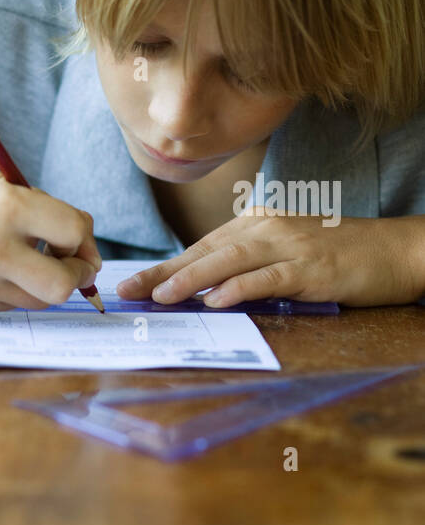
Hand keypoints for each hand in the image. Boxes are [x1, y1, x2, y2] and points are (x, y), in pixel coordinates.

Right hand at [0, 162, 101, 312]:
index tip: (75, 233)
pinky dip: (17, 289)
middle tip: (70, 261)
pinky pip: (11, 305)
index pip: (73, 231)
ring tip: (31, 259)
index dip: (83, 234)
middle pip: (63, 284)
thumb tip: (85, 243)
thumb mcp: (0, 185)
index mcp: (6, 207)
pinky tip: (0, 267)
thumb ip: (44, 211)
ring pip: (40, 301)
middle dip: (77, 273)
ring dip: (47, 282)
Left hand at [115, 209, 424, 308]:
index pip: (202, 246)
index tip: (134, 282)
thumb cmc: (341, 255)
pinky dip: (240, 287)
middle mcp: (266, 228)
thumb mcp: (287, 252)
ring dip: (192, 278)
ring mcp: (288, 245)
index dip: (166, 264)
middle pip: (205, 250)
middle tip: (129, 290)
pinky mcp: (311, 267)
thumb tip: (209, 290)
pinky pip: (268, 277)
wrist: (394, 250)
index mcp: (256, 223)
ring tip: (162, 294)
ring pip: (229, 260)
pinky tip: (217, 300)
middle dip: (164, 271)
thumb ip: (251, 264)